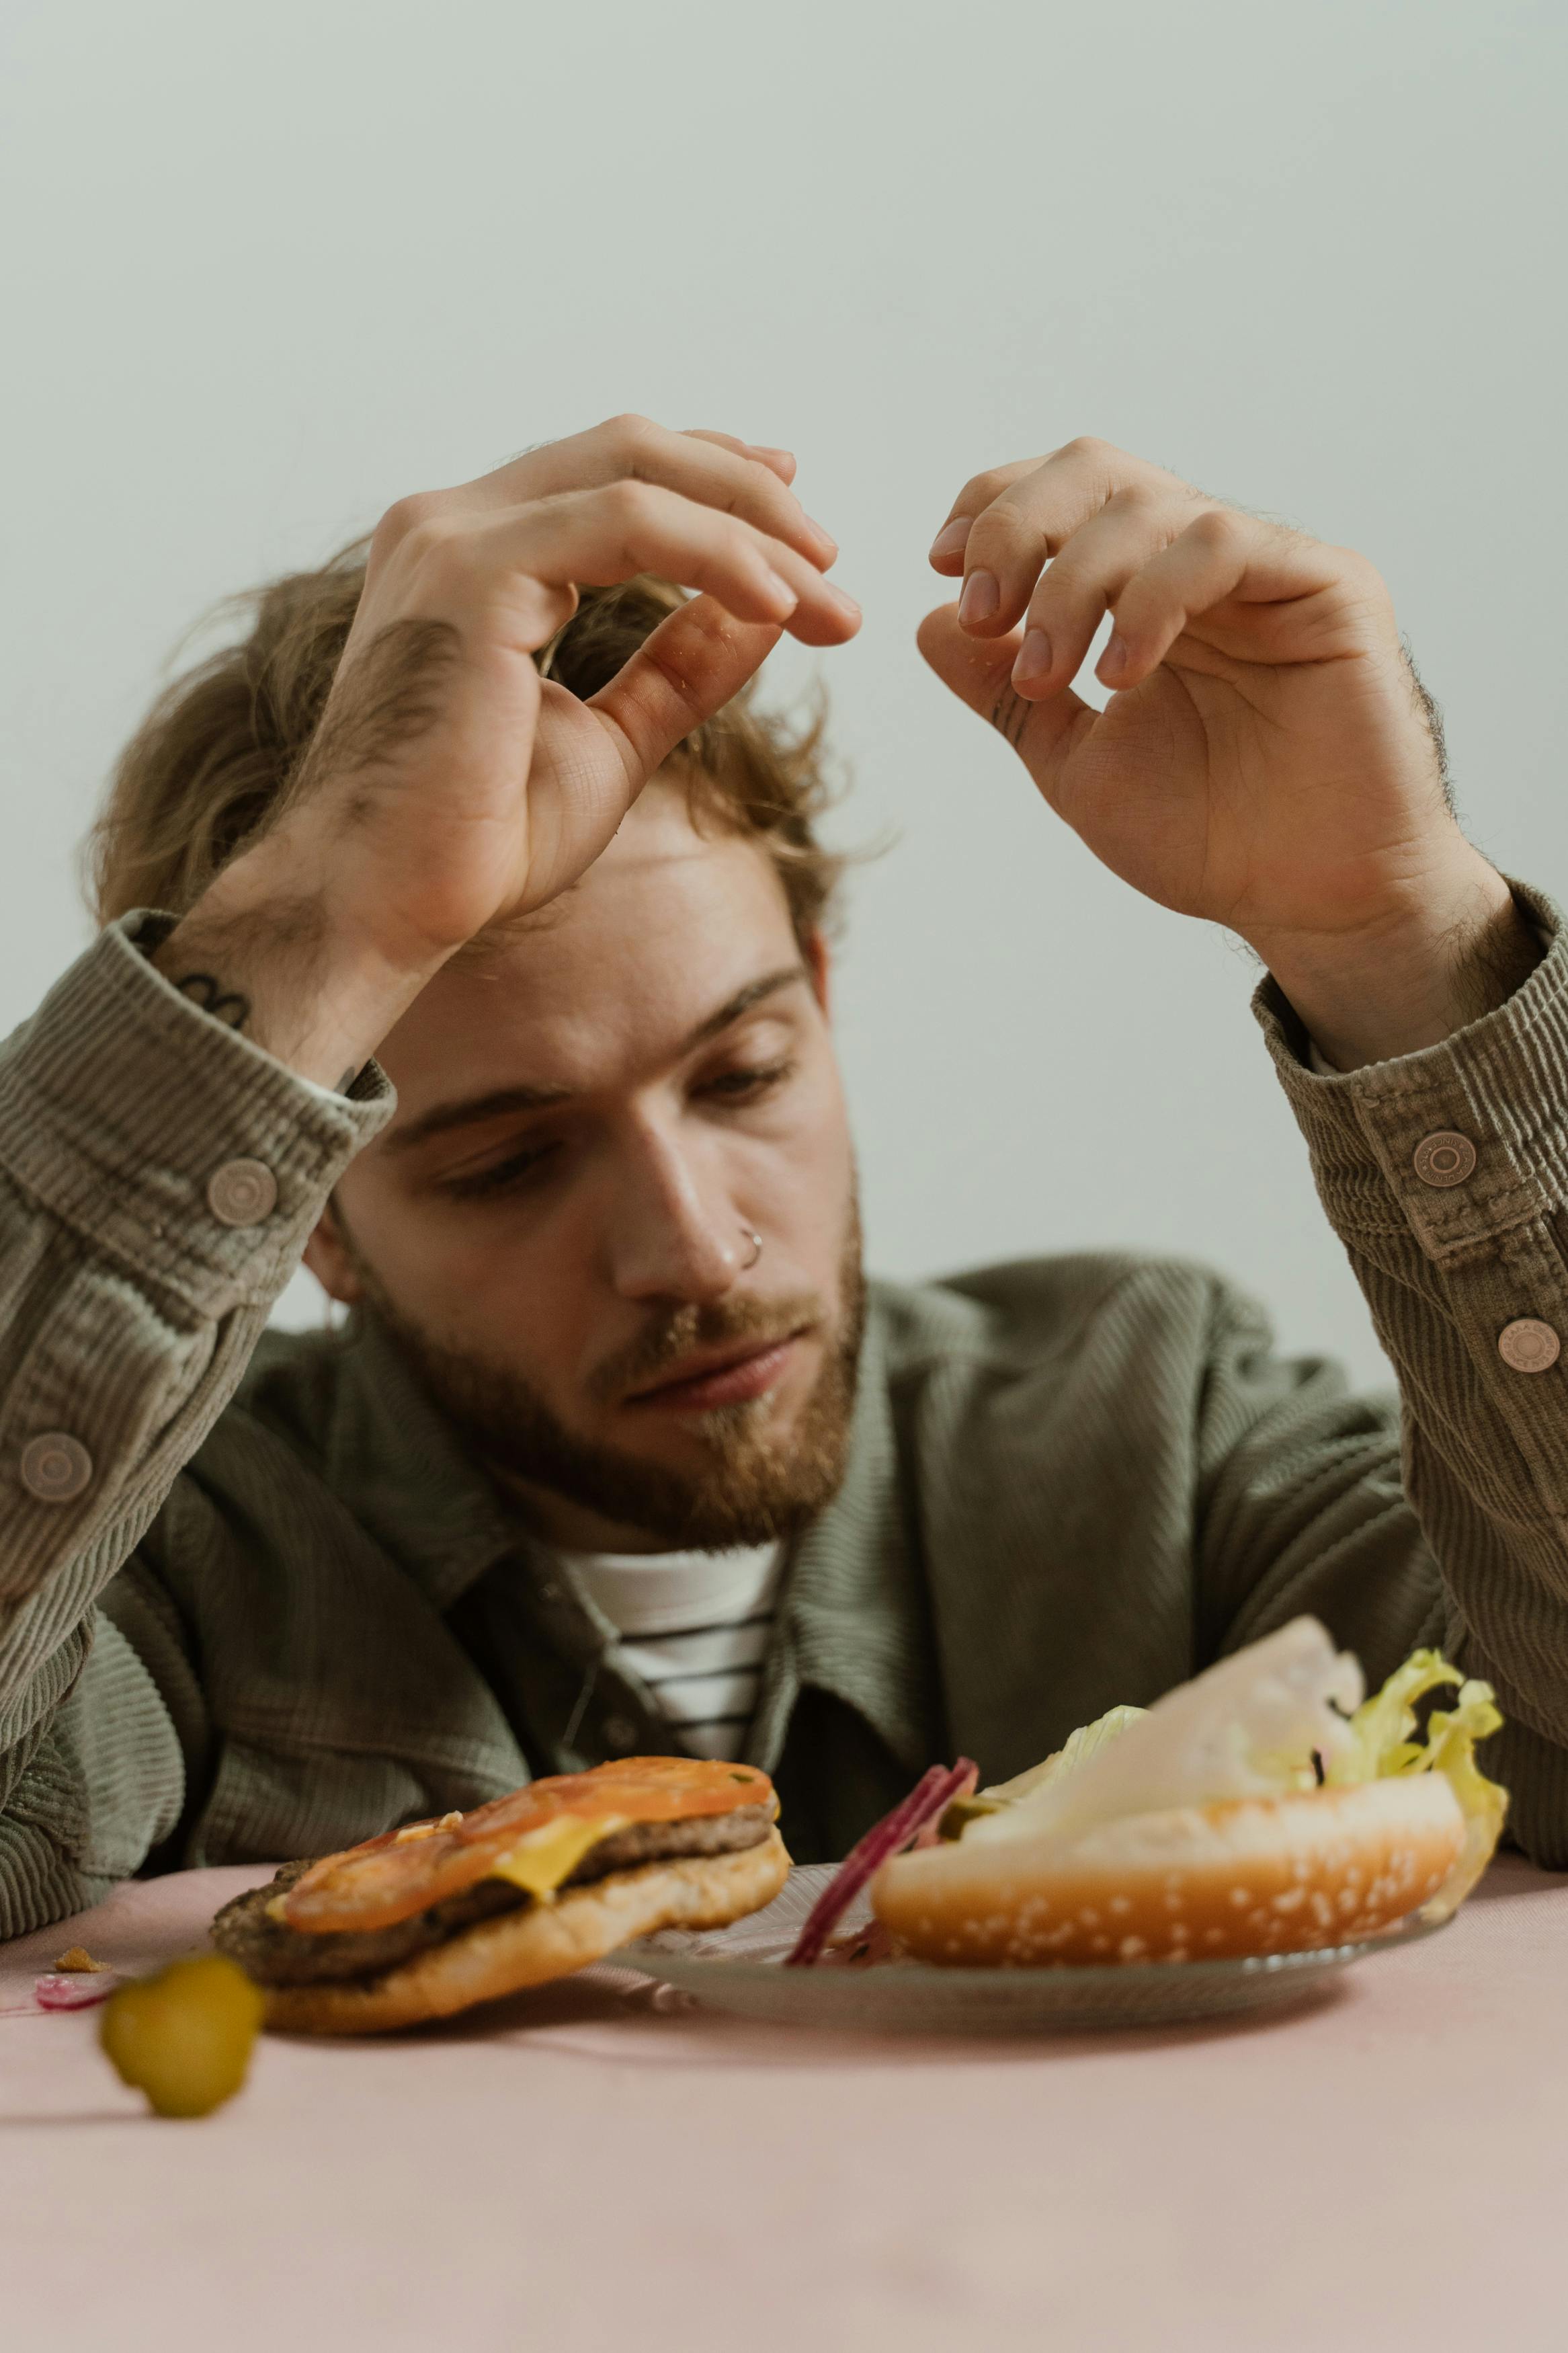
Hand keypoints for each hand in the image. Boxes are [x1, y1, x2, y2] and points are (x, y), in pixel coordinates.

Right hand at [275, 415, 857, 964]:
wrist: (381, 906)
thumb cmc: (474, 842)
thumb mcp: (611, 740)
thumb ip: (680, 668)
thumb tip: (770, 614)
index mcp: (474, 558)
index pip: (609, 475)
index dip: (713, 483)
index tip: (799, 524)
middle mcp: (452, 525)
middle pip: (631, 451)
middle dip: (749, 495)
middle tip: (834, 560)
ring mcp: (454, 538)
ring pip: (638, 474)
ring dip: (753, 529)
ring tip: (828, 599)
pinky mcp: (471, 572)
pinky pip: (627, 524)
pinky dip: (717, 556)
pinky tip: (776, 608)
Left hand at [918, 437, 1533, 1064]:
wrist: (1305, 901)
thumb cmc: (1208, 838)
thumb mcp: (1074, 761)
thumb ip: (1006, 693)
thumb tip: (928, 622)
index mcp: (1141, 590)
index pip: (1059, 495)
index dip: (993, 508)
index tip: (943, 568)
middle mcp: (1200, 564)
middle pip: (1095, 470)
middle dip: (1017, 526)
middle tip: (985, 612)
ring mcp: (1266, 569)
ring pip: (1148, 505)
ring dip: (1072, 583)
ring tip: (1053, 677)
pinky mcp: (1327, 587)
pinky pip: (1221, 545)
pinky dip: (1152, 600)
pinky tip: (1124, 675)